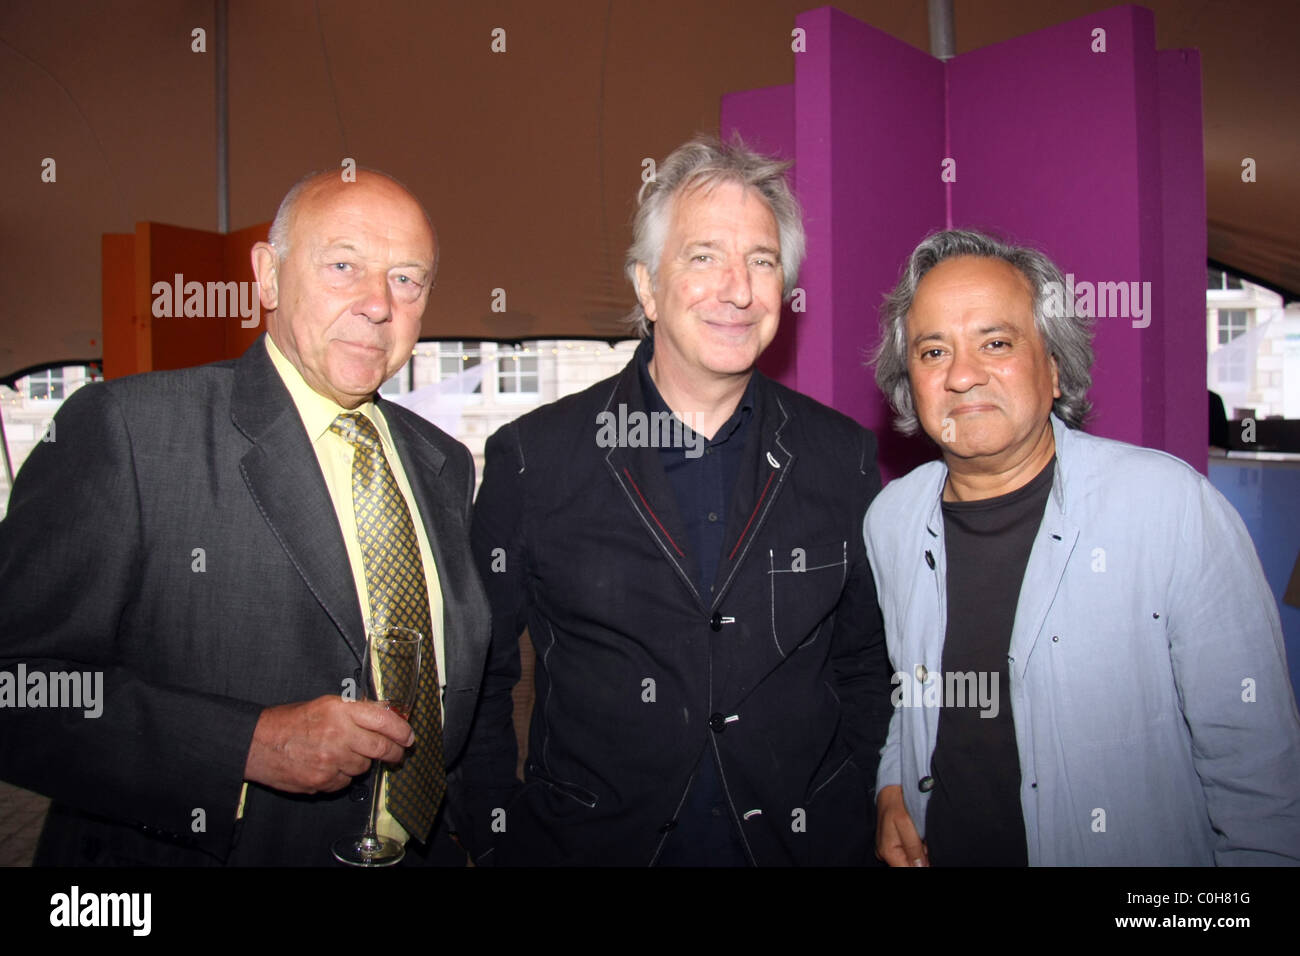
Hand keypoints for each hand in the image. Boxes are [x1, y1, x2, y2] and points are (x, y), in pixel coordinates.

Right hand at [244, 695, 413, 793]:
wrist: (257, 743)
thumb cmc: (289, 722)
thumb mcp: (325, 705)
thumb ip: (355, 711)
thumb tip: (385, 718)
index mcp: (340, 710)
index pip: (384, 720)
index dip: (402, 730)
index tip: (408, 737)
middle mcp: (339, 734)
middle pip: (381, 748)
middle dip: (394, 753)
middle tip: (397, 754)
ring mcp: (331, 760)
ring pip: (364, 767)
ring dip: (361, 763)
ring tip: (342, 753)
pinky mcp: (323, 781)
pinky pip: (345, 782)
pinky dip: (342, 776)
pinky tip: (328, 765)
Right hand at [876, 784, 928, 866]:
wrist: (891, 790)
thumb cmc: (896, 804)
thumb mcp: (906, 824)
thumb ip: (913, 848)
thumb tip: (920, 867)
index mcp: (888, 851)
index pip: (906, 869)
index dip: (920, 865)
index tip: (927, 855)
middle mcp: (885, 852)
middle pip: (908, 864)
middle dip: (920, 857)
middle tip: (923, 841)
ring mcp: (889, 847)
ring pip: (909, 858)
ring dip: (919, 850)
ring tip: (920, 835)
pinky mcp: (893, 842)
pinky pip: (907, 850)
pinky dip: (915, 845)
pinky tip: (917, 834)